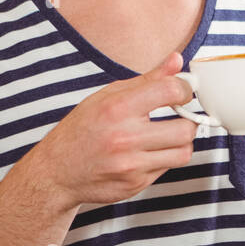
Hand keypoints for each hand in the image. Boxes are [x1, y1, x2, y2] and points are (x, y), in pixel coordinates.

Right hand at [27, 51, 196, 210]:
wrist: (56, 172)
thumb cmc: (82, 129)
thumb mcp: (107, 96)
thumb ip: (147, 79)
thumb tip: (177, 61)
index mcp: (117, 108)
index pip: (170, 91)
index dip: (185, 89)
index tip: (183, 91)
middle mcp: (124, 138)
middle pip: (185, 129)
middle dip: (188, 120)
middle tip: (181, 116)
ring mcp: (130, 165)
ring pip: (183, 153)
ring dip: (182, 142)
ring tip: (168, 135)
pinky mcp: (135, 184)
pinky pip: (167, 169)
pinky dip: (164, 158)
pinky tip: (148, 152)